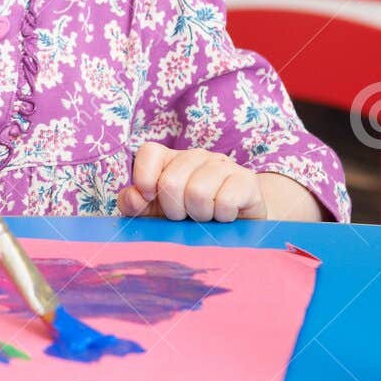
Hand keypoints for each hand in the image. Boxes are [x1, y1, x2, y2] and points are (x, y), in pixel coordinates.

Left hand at [117, 143, 320, 221]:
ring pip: (198, 192)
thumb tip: (134, 196)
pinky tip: (224, 217)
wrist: (237, 228)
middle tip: (185, 216)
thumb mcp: (157, 214)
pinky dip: (221, 217)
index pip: (149, 152)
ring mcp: (222, 165)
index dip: (145, 179)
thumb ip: (135, 204)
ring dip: (199, 216)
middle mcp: (196, 156)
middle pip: (171, 181)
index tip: (152, 200)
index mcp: (170, 159)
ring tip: (206, 217)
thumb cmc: (190, 219)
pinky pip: (225, 201)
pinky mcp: (246, 180)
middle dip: (174, 210)